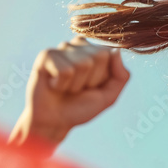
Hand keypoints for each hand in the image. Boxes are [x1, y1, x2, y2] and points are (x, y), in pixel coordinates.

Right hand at [14, 35, 129, 148]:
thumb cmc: (81, 107)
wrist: (55, 122)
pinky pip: (65, 71)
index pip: (111, 55)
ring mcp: (62, 48)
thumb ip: (121, 76)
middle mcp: (79, 45)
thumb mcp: (109, 96)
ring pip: (82, 64)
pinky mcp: (47, 55)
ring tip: (65, 88)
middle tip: (77, 89)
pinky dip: (61, 85)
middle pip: (99, 56)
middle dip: (91, 80)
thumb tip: (116, 51)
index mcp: (96, 50)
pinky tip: (54, 85)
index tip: (92, 87)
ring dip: (75, 85)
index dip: (103, 78)